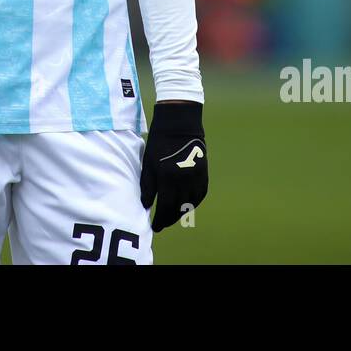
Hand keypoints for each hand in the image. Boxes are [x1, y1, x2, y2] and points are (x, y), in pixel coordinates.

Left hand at [140, 101, 207, 232]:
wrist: (179, 123)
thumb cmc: (159, 142)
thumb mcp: (149, 163)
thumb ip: (147, 186)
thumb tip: (146, 205)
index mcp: (168, 176)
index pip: (165, 206)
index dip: (160, 219)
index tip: (154, 226)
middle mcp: (184, 179)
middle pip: (179, 208)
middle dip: (169, 218)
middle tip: (162, 224)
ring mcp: (196, 176)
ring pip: (191, 203)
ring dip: (182, 213)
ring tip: (172, 217)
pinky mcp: (204, 172)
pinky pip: (200, 194)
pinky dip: (193, 203)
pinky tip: (186, 206)